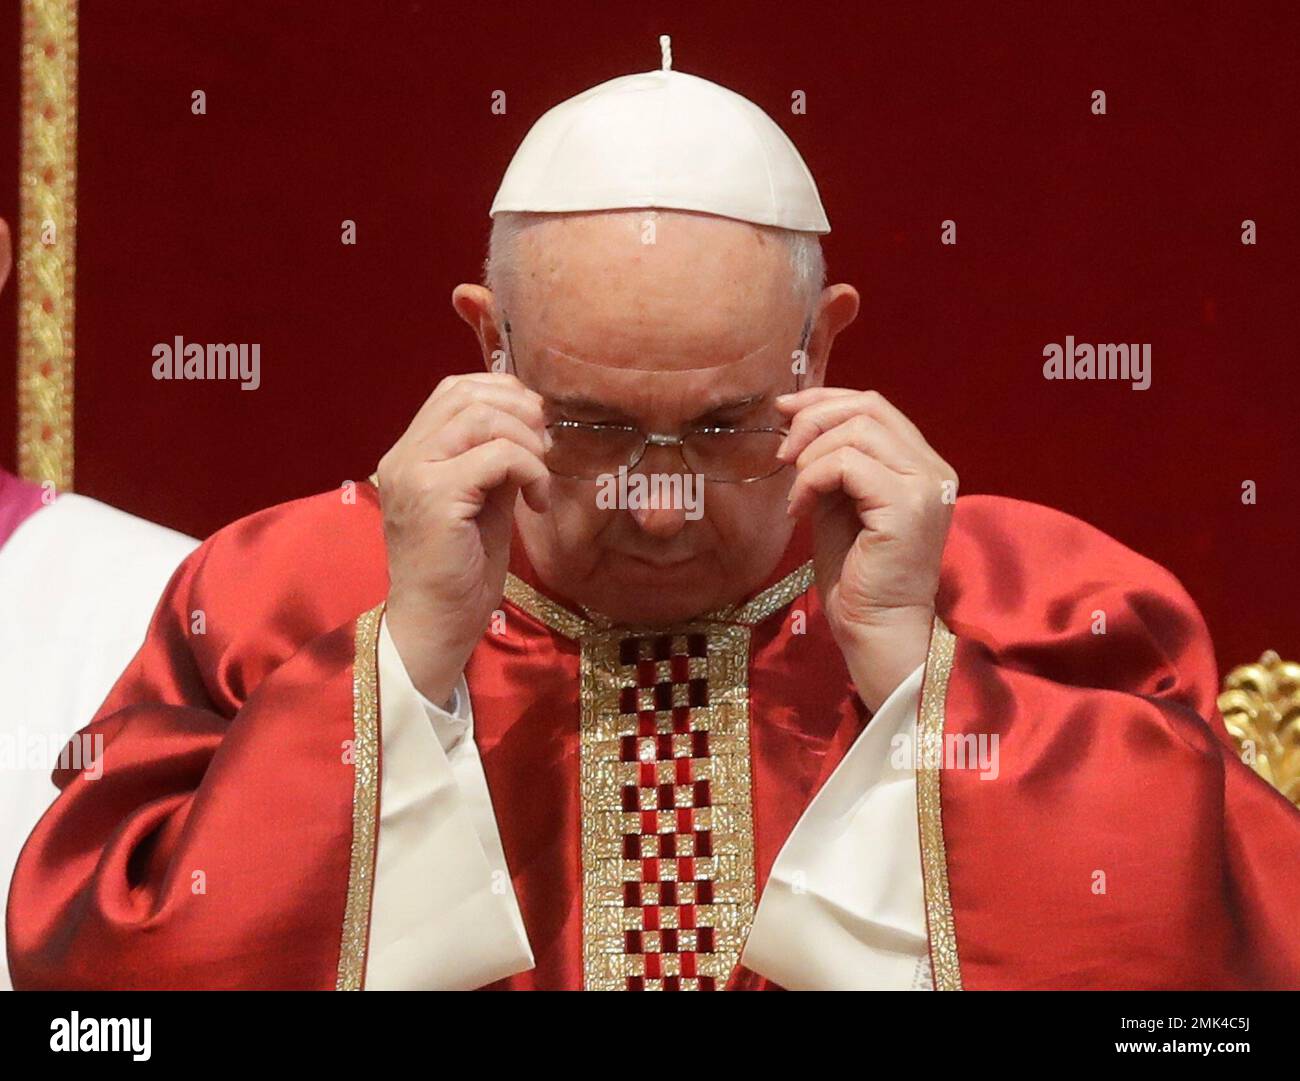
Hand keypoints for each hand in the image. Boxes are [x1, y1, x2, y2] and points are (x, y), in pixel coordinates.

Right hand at [377, 373, 550, 704]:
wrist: (436, 624)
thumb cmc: (461, 571)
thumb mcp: (485, 500)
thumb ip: (497, 459)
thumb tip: (534, 423)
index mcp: (411, 453)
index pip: (455, 390)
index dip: (505, 394)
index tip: (536, 429)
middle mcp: (404, 456)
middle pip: (468, 394)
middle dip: (521, 412)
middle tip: (545, 450)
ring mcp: (414, 473)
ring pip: (482, 417)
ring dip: (527, 442)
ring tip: (540, 477)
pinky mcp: (435, 496)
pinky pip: (497, 456)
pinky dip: (530, 470)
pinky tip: (536, 501)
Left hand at [776, 388, 956, 710]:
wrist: (877, 631)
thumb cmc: (857, 577)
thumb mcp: (839, 505)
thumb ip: (831, 463)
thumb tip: (796, 418)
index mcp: (920, 465)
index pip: (874, 406)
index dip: (824, 400)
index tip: (783, 411)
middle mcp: (932, 469)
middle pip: (867, 407)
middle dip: (812, 419)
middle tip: (781, 455)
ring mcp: (925, 486)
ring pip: (856, 431)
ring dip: (810, 455)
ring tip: (796, 493)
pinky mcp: (908, 506)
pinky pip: (847, 464)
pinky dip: (812, 479)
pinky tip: (801, 510)